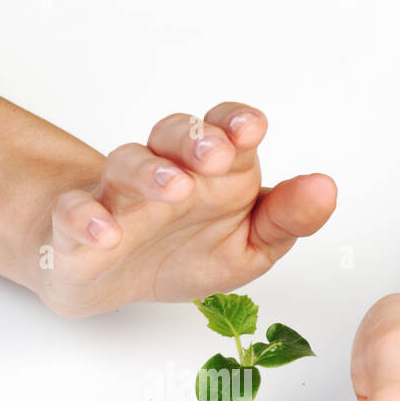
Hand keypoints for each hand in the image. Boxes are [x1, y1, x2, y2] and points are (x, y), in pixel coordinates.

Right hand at [32, 102, 336, 315]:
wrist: (107, 277)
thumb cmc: (181, 252)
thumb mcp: (247, 248)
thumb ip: (285, 220)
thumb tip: (325, 189)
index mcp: (210, 171)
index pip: (223, 129)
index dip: (234, 123)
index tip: (249, 131)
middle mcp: (164, 171)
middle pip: (173, 134)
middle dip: (194, 138)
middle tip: (213, 155)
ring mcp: (117, 195)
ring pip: (126, 163)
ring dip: (149, 171)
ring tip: (173, 189)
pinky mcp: (76, 228)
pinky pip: (74, 212)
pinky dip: (85, 218)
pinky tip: (105, 232)